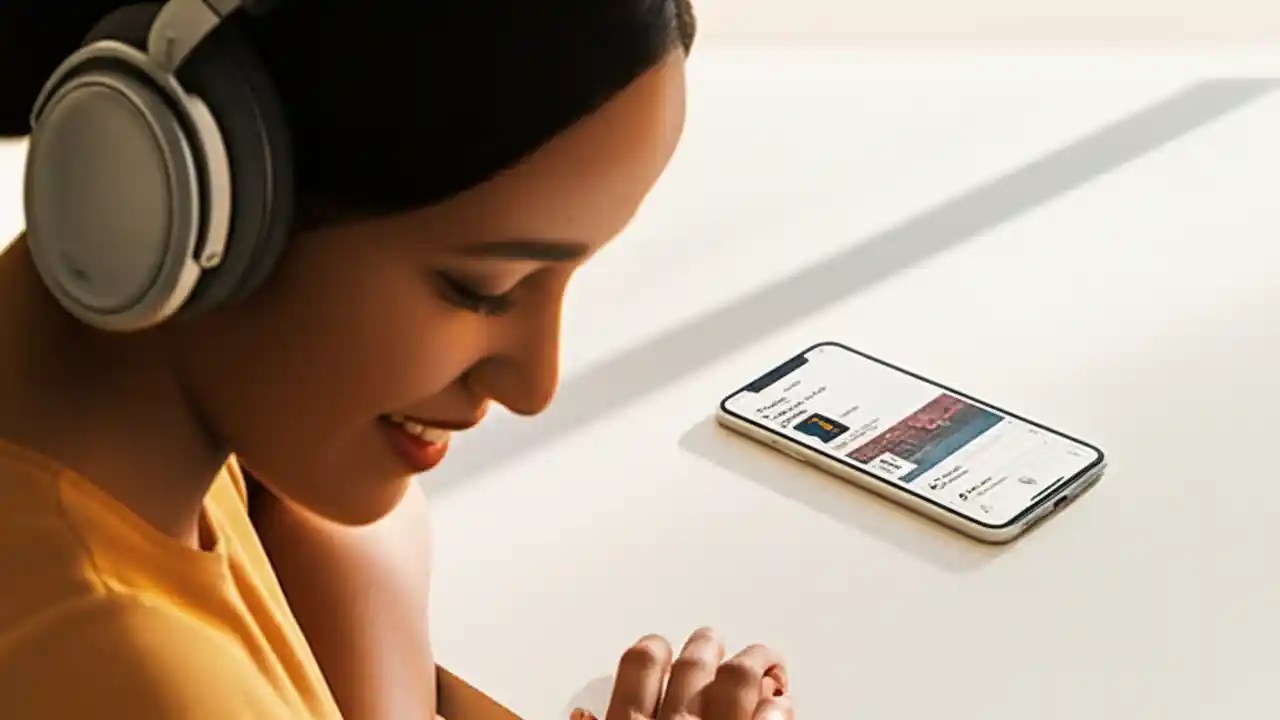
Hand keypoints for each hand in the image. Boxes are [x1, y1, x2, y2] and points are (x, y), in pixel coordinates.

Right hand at [573, 628, 792, 719]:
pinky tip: (782, 703)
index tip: (659, 648)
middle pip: (694, 662)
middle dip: (706, 646)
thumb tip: (581, 715)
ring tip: (759, 657)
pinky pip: (773, 715)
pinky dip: (779, 706)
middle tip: (711, 640)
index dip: (653, 649)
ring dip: (751, 661)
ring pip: (738, 676)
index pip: (640, 664)